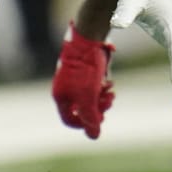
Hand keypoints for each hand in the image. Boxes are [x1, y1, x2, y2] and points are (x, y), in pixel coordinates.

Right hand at [52, 22, 114, 138]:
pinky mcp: (84, 70)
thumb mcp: (88, 95)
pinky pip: (94, 85)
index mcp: (61, 95)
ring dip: (102, 97)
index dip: (85, 124)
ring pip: (90, 97)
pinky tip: (109, 81)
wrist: (89, 35)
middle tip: (109, 101)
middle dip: (98, 108)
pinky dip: (102, 85)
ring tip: (111, 90)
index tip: (99, 119)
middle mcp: (66, 88)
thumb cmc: (85, 66)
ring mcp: (75, 78)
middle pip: (82, 109)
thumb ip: (90, 116)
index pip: (70, 120)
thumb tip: (94, 136)